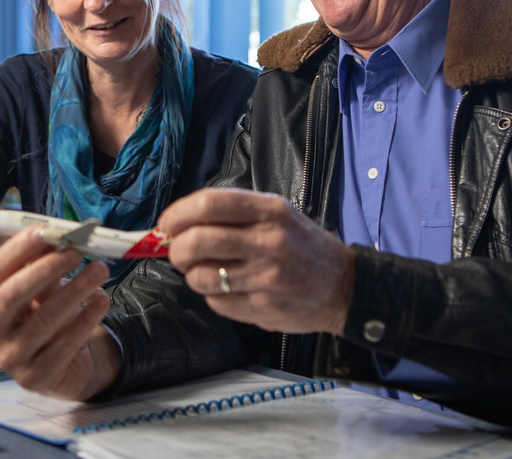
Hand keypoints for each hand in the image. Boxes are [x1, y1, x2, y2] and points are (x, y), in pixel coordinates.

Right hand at [0, 227, 120, 400]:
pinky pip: (64, 344)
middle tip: (76, 251)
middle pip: (11, 295)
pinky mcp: (36, 377)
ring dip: (75, 290)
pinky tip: (102, 299)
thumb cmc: (49, 318)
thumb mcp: (43, 291)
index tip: (45, 231)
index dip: (17, 249)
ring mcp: (11, 358)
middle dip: (45, 269)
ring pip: (43, 320)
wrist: (66, 367)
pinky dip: (86, 318)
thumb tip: (59, 233)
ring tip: (100, 270)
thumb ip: (45, 266)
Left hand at [159, 187, 355, 334]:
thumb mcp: (278, 215)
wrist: (345, 287)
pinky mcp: (263, 307)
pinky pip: (217, 302)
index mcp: (271, 211)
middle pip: (198, 241)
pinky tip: (231, 289)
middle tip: (177, 252)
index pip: (210, 204)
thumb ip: (234, 214)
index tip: (166, 224)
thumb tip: (179, 223)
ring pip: (201, 276)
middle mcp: (269, 241)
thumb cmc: (303, 246)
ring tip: (204, 271)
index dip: (178, 214)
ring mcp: (267, 277)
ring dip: (192, 275)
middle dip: (176, 248)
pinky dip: (213, 296)